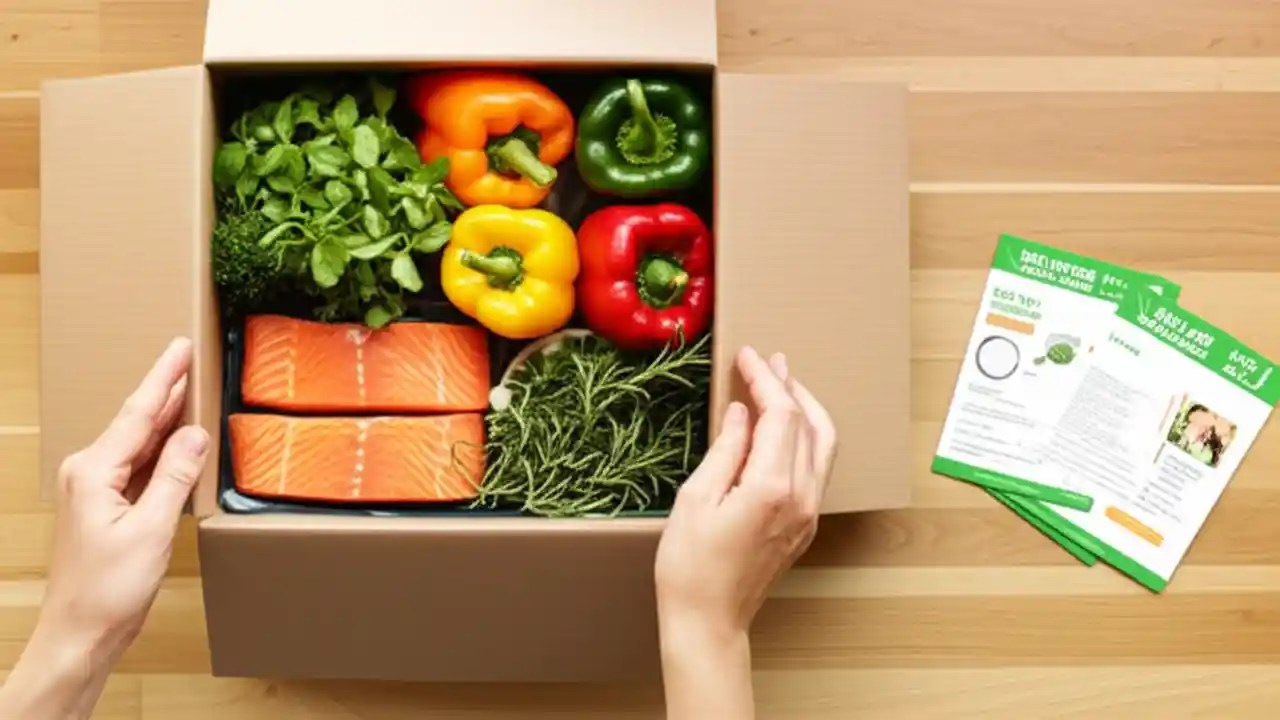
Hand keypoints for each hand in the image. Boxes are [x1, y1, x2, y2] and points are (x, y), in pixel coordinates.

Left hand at [0, 338, 208, 719]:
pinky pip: (139, 468)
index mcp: (94, 472)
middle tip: (192, 359)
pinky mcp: (106, 508)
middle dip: (166, 391)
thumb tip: (195, 434)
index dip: (163, 379)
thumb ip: (174, 476)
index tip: (181, 347)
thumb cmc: (108, 589)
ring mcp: (95, 490)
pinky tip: (181, 443)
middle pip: (137, 423)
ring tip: (192, 392)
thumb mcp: (151, 530)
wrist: (80, 633)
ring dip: (166, 421)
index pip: (137, 414)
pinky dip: (162, 452)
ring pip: (139, 445)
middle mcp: (89, 473)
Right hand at [655, 347, 836, 719]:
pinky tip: (783, 429)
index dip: (766, 380)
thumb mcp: (696, 498)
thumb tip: (744, 412)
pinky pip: (816, 468)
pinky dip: (805, 437)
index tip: (748, 356)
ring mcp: (808, 513)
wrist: (708, 622)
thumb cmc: (690, 566)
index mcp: (771, 487)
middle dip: (789, 387)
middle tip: (768, 361)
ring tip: (784, 385)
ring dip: (806, 410)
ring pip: (823, 445)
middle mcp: (801, 497)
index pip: (780, 415)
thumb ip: (726, 449)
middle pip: (807, 424)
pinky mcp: (805, 525)